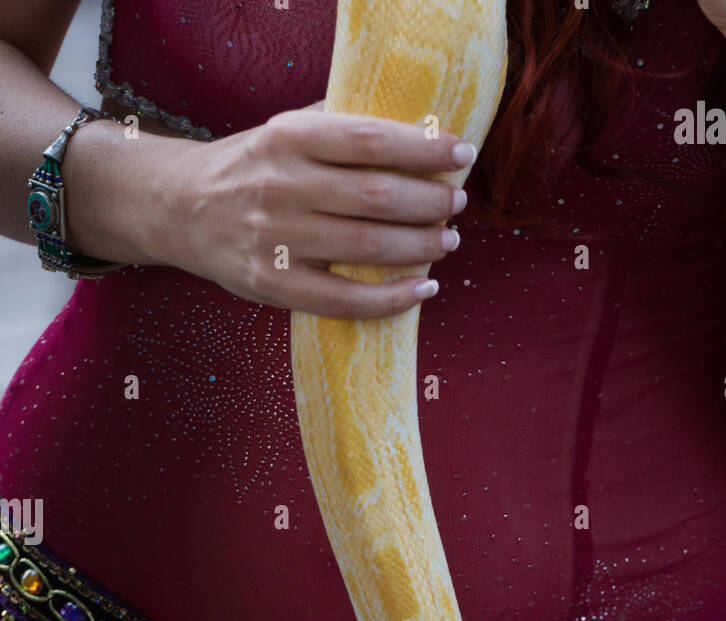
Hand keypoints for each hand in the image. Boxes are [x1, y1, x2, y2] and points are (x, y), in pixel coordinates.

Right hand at [157, 102, 474, 317]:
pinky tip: (423, 288)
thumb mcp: (284, 132)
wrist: (180, 209)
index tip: (461, 154)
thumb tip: (416, 133)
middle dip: (431, 203)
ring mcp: (277, 240)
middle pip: (379, 197)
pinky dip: (392, 298)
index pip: (371, 141)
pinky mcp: (273, 285)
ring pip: (368, 248)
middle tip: (457, 205)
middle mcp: (282, 186)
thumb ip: (338, 130)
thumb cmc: (250, 169)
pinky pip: (346, 301)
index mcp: (288, 138)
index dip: (424, 149)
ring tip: (447, 241)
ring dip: (420, 247)